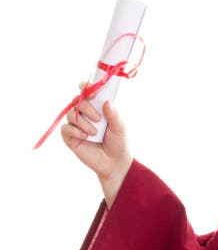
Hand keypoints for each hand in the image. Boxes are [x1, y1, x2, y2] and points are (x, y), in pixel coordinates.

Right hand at [61, 81, 132, 205]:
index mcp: (98, 108)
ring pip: (71, 114)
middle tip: (98, 119)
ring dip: (83, 122)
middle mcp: (85, 114)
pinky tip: (86, 137)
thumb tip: (106, 101)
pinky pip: (65, 128)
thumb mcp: (120, 127)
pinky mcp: (70, 137)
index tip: (91, 89)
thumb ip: (113, 114)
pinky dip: (75, 131)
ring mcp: (76, 125)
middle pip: (77, 101)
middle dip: (87, 107)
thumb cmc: (119, 143)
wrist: (114, 163)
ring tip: (95, 133)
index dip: (87, 87)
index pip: (87, 92)